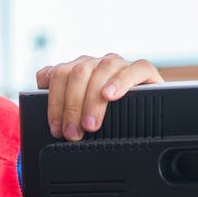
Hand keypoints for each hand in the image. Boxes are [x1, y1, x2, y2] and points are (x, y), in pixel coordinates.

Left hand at [36, 53, 162, 141]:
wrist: (146, 109)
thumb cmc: (106, 117)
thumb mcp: (80, 116)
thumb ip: (63, 114)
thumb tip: (51, 132)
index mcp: (74, 70)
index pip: (56, 75)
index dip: (54, 103)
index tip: (56, 129)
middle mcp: (94, 64)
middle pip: (76, 73)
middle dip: (72, 107)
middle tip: (72, 133)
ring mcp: (117, 64)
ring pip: (101, 70)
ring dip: (92, 101)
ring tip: (90, 125)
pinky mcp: (142, 70)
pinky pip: (133, 68)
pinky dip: (120, 82)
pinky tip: (110, 96)